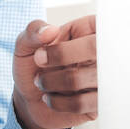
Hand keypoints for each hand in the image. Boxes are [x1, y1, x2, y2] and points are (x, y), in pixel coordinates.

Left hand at [11, 14, 97, 128]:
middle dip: (60, 56)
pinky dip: (57, 102)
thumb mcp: (26, 43)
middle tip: (39, 61)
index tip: (46, 45)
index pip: (97, 25)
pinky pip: (81, 103)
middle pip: (95, 48)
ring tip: (41, 81)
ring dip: (51, 81)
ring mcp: (103, 80)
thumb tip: (50, 30)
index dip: (71, 34)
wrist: (29, 100)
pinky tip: (50, 98)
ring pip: (82, 78)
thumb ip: (34, 30)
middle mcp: (101, 55)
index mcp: (88, 32)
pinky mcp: (98, 103)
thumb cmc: (32, 66)